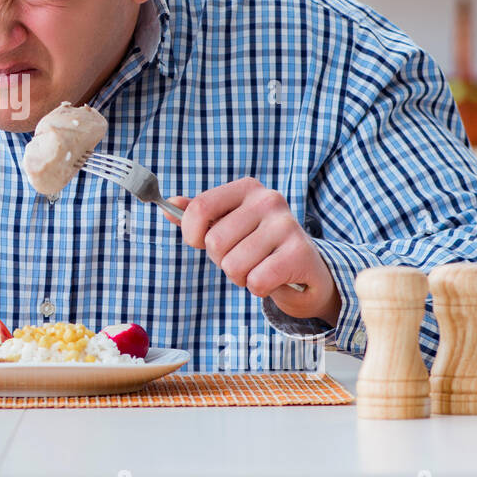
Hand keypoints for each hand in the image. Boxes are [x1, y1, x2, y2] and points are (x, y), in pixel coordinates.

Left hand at [163, 178, 339, 323]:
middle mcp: (268, 200)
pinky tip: (273, 278)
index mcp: (247, 188)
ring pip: (233, 266)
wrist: (306, 270)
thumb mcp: (228, 225)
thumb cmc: (259, 246)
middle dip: (221, 260)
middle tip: (242, 258)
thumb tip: (170, 205)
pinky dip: (259, 288)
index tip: (200, 242)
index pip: (199, 208)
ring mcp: (286, 225)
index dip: (191, 234)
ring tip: (259, 267)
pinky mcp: (300, 253)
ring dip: (241, 277)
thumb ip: (199, 215)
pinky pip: (256, 281)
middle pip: (214, 242)